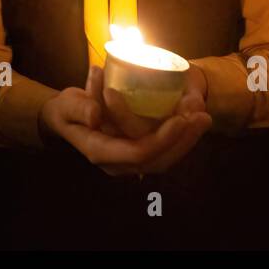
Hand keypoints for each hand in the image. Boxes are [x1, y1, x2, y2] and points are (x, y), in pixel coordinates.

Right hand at [39, 66, 210, 175]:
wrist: (64, 119)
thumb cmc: (65, 110)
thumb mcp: (65, 106)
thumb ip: (79, 108)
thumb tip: (96, 114)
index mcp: (102, 152)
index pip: (139, 153)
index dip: (162, 139)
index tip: (181, 118)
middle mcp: (119, 163)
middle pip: (159, 160)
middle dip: (184, 140)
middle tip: (202, 115)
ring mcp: (130, 161)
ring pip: (166, 158)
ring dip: (188, 139)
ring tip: (204, 115)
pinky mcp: (138, 151)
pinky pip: (164, 150)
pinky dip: (182, 137)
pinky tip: (195, 119)